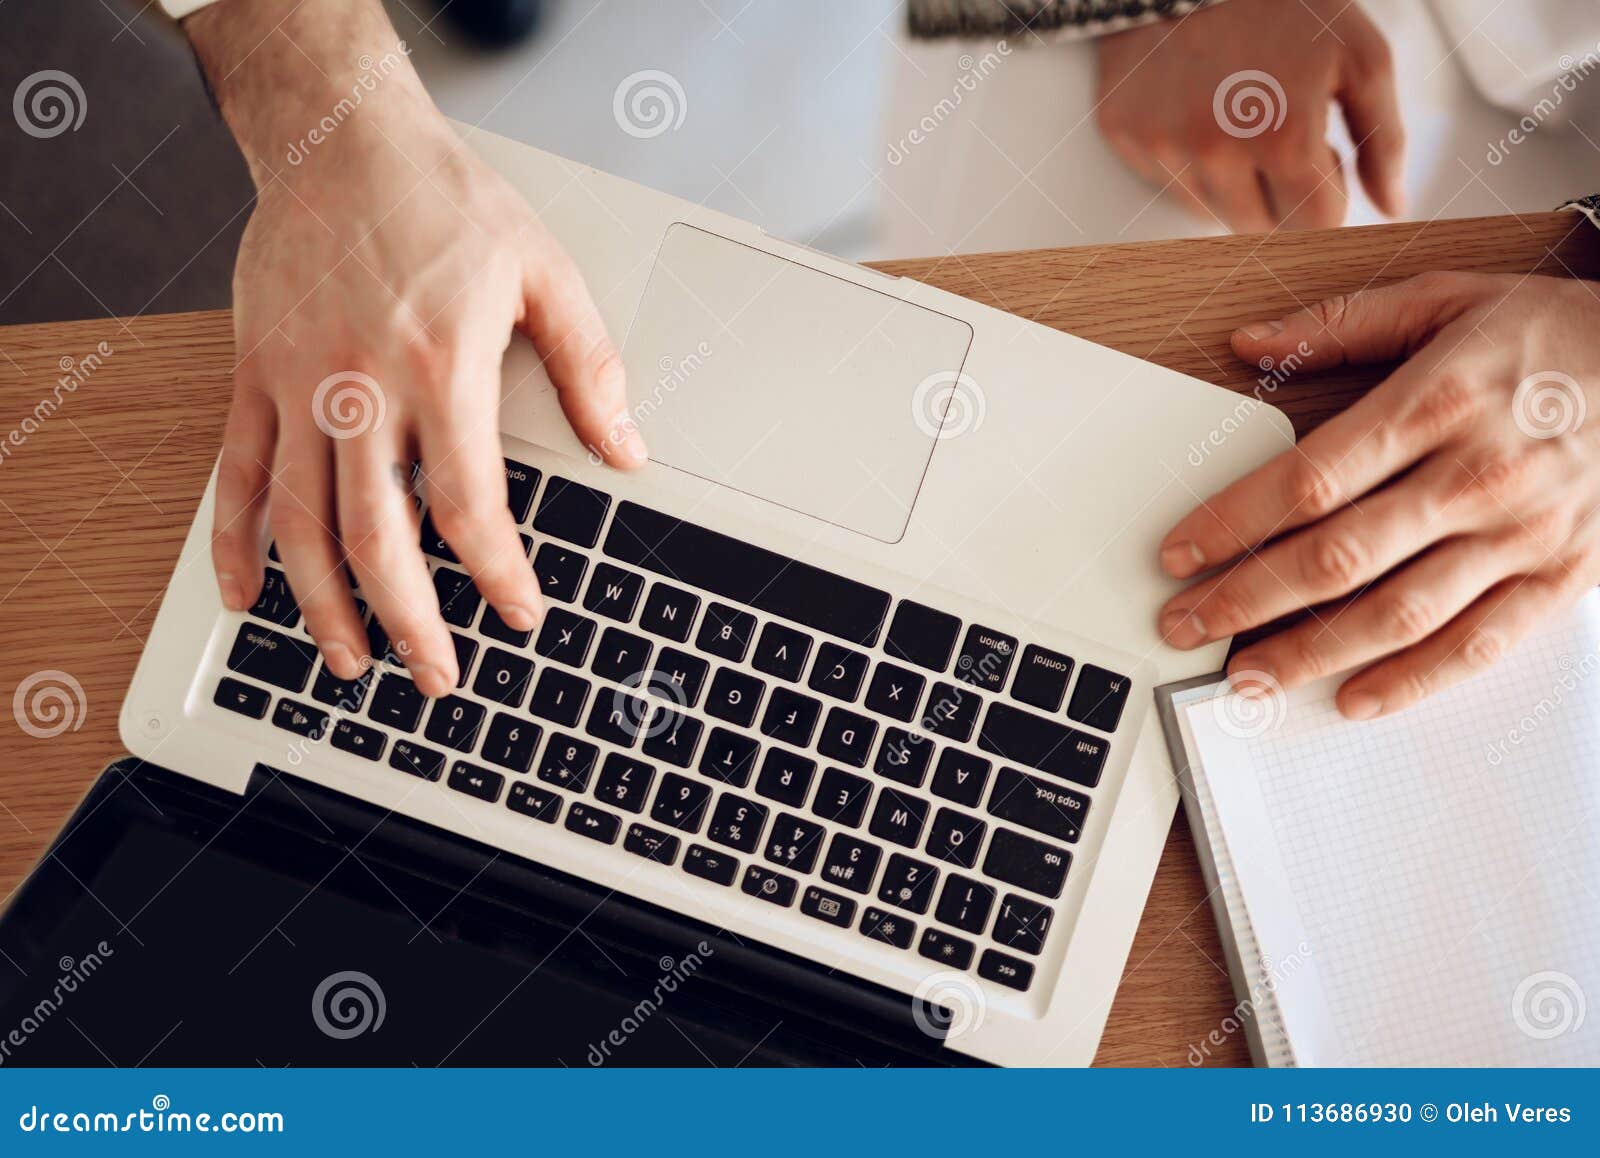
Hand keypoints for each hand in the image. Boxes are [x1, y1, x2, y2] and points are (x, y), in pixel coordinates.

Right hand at [188, 0, 643, 697]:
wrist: (342, 138)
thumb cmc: (445, 202)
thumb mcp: (544, 273)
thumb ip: (589, 368)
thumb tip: (627, 449)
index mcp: (441, 367)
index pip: (470, 504)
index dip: (498, 573)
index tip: (520, 614)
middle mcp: (362, 386)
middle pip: (378, 535)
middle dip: (409, 620)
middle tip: (436, 674)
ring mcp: (297, 384)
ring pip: (299, 521)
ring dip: (323, 605)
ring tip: (351, 663)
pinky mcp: (253, 374)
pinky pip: (236, 473)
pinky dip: (235, 541)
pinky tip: (248, 595)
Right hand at [1094, 0, 1403, 231]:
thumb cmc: (1287, 1)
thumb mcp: (1360, 57)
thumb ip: (1384, 139)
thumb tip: (1391, 207)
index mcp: (1284, 141)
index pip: (1315, 226)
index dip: (1327, 197)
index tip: (1323, 163)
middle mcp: (1216, 155)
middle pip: (1259, 228)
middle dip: (1279, 197)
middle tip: (1280, 137)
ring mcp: (1163, 146)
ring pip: (1210, 211)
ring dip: (1232, 182)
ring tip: (1237, 115)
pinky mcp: (1123, 132)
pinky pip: (1164, 180)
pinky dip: (1185, 159)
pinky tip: (1197, 109)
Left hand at [1157, 272, 1599, 717]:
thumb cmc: (1559, 332)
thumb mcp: (1451, 296)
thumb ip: (1342, 323)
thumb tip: (1244, 342)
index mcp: (1436, 401)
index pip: (1307, 480)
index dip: (1230, 524)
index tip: (1177, 554)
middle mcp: (1474, 476)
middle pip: (1335, 556)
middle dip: (1244, 599)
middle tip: (1183, 624)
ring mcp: (1520, 534)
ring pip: (1396, 613)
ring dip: (1308, 652)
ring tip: (1243, 676)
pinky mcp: (1560, 577)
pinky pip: (1478, 645)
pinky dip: (1412, 681)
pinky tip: (1352, 698)